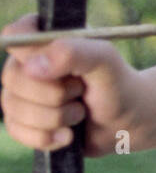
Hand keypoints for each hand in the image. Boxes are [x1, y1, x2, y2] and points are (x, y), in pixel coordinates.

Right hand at [1, 15, 139, 156]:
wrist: (125, 122)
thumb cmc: (116, 84)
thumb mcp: (104, 60)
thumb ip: (72, 52)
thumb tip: (32, 67)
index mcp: (46, 37)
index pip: (16, 35)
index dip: (32, 55)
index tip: (60, 70)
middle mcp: (28, 62)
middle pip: (12, 77)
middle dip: (53, 94)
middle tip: (80, 91)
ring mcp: (22, 92)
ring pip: (12, 108)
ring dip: (54, 118)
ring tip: (79, 113)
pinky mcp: (23, 120)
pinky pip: (15, 130)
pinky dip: (45, 137)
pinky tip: (67, 135)